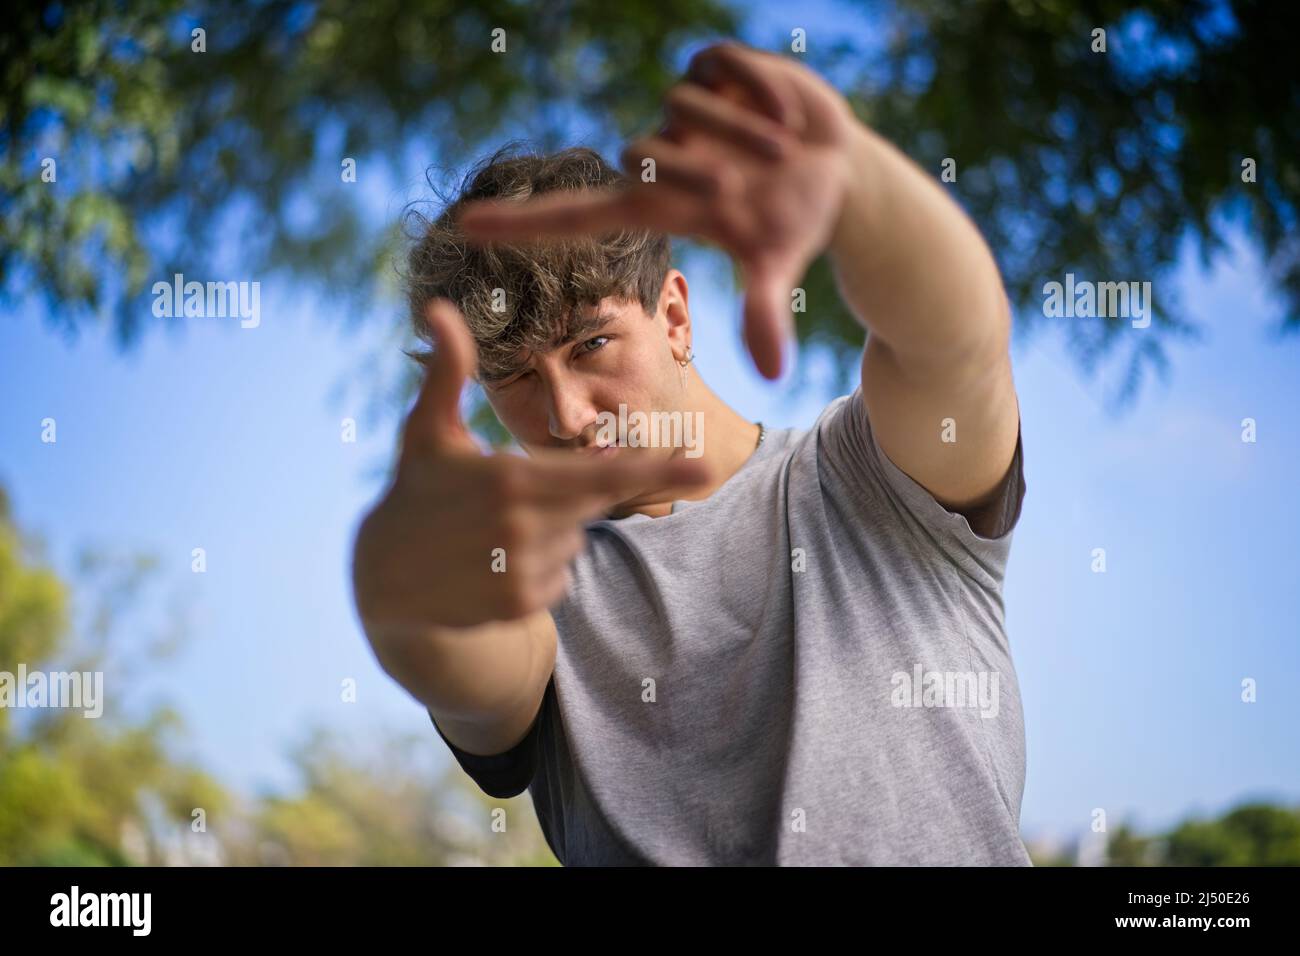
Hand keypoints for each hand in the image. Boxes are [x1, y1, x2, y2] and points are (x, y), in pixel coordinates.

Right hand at [352, 300, 707, 630]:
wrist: (382, 577)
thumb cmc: (414, 489)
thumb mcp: (427, 430)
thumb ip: (448, 370)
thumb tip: (437, 307)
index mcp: (512, 478)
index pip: (599, 474)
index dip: (654, 468)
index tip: (702, 466)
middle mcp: (524, 526)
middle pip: (591, 504)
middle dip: (574, 493)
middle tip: (514, 493)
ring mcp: (522, 568)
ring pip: (574, 540)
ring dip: (548, 531)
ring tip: (491, 530)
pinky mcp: (519, 604)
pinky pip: (560, 575)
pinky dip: (538, 564)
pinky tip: (493, 559)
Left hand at [456, 41, 858, 379]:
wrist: (838, 168)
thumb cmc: (794, 221)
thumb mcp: (776, 262)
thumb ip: (763, 310)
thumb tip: (771, 374)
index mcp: (657, 206)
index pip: (573, 216)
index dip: (521, 224)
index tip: (465, 228)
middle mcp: (658, 157)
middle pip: (639, 152)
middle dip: (701, 167)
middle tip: (753, 178)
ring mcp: (682, 111)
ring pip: (681, 106)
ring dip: (742, 130)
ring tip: (782, 148)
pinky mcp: (712, 69)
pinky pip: (718, 65)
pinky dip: (759, 88)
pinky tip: (785, 111)